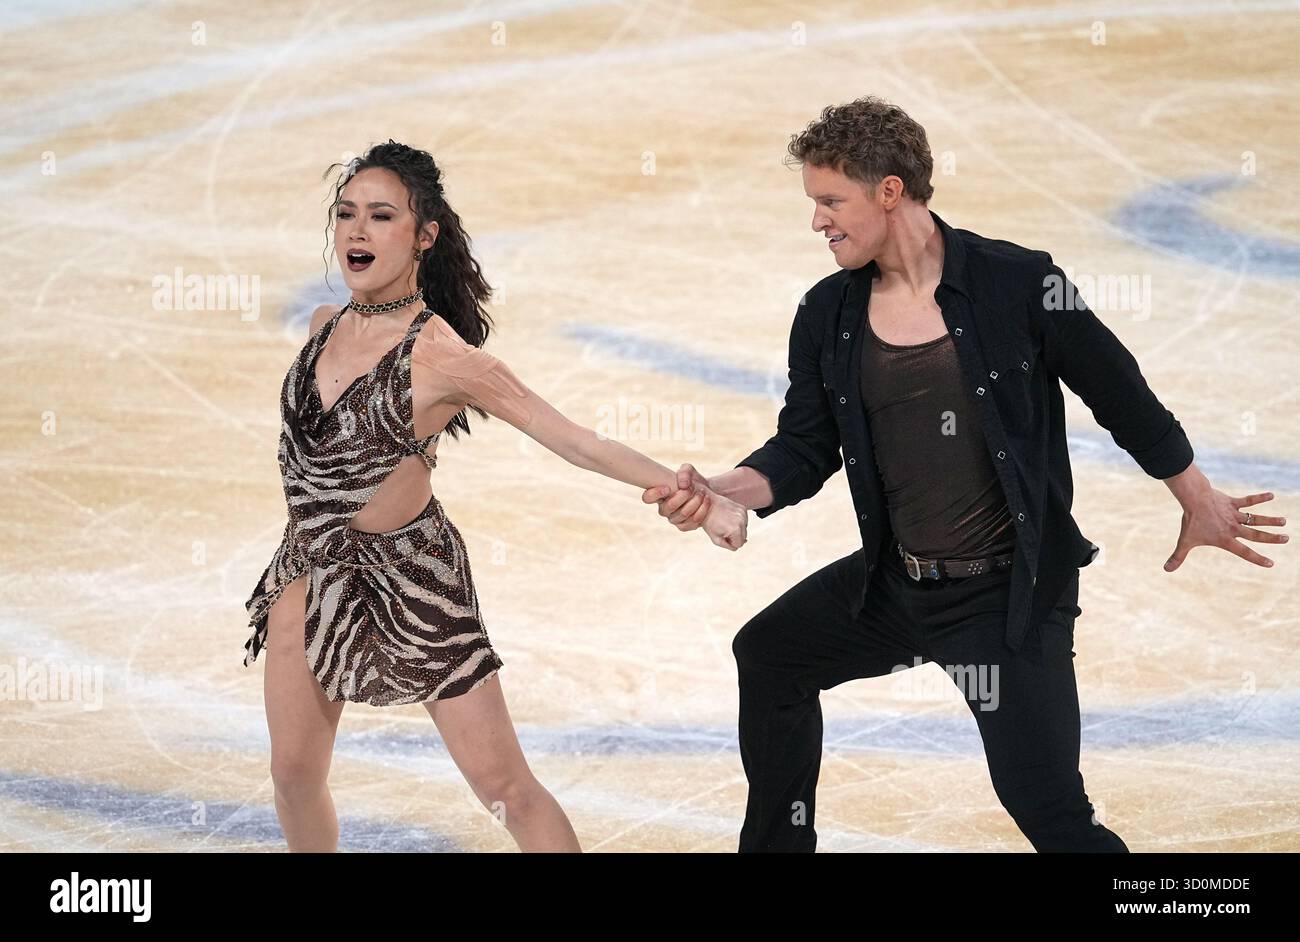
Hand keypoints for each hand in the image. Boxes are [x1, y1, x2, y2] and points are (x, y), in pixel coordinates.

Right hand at [641, 463, 712, 532]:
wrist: (706, 492)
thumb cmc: (692, 480)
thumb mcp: (688, 470)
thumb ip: (684, 472)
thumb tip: (683, 485)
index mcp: (658, 495)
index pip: (647, 498)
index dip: (655, 494)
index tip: (668, 488)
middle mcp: (663, 509)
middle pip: (669, 507)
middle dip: (683, 496)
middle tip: (693, 487)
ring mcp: (673, 519)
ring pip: (683, 514)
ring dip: (695, 502)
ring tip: (702, 492)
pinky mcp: (684, 526)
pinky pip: (692, 522)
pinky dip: (702, 510)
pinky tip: (707, 500)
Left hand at [701, 488, 747, 550]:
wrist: (706, 504)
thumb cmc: (709, 522)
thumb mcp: (716, 539)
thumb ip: (728, 546)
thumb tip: (738, 546)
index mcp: (735, 530)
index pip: (739, 544)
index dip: (730, 542)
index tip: (722, 535)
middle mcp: (742, 521)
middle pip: (743, 537)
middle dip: (734, 536)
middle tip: (723, 529)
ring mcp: (743, 513)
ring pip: (744, 528)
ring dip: (736, 528)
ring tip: (725, 522)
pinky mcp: (742, 508)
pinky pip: (744, 520)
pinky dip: (738, 521)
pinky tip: (728, 517)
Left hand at [1164, 489, 1287, 570]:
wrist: (1193, 500)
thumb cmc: (1191, 522)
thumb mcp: (1185, 541)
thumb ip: (1178, 556)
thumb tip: (1165, 569)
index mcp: (1225, 539)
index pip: (1244, 552)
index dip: (1257, 559)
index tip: (1270, 563)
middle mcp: (1233, 528)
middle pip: (1256, 534)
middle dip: (1271, 538)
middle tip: (1286, 539)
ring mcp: (1235, 515)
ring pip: (1256, 518)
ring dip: (1270, 520)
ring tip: (1284, 522)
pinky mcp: (1233, 503)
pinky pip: (1248, 500)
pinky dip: (1259, 497)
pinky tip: (1271, 494)